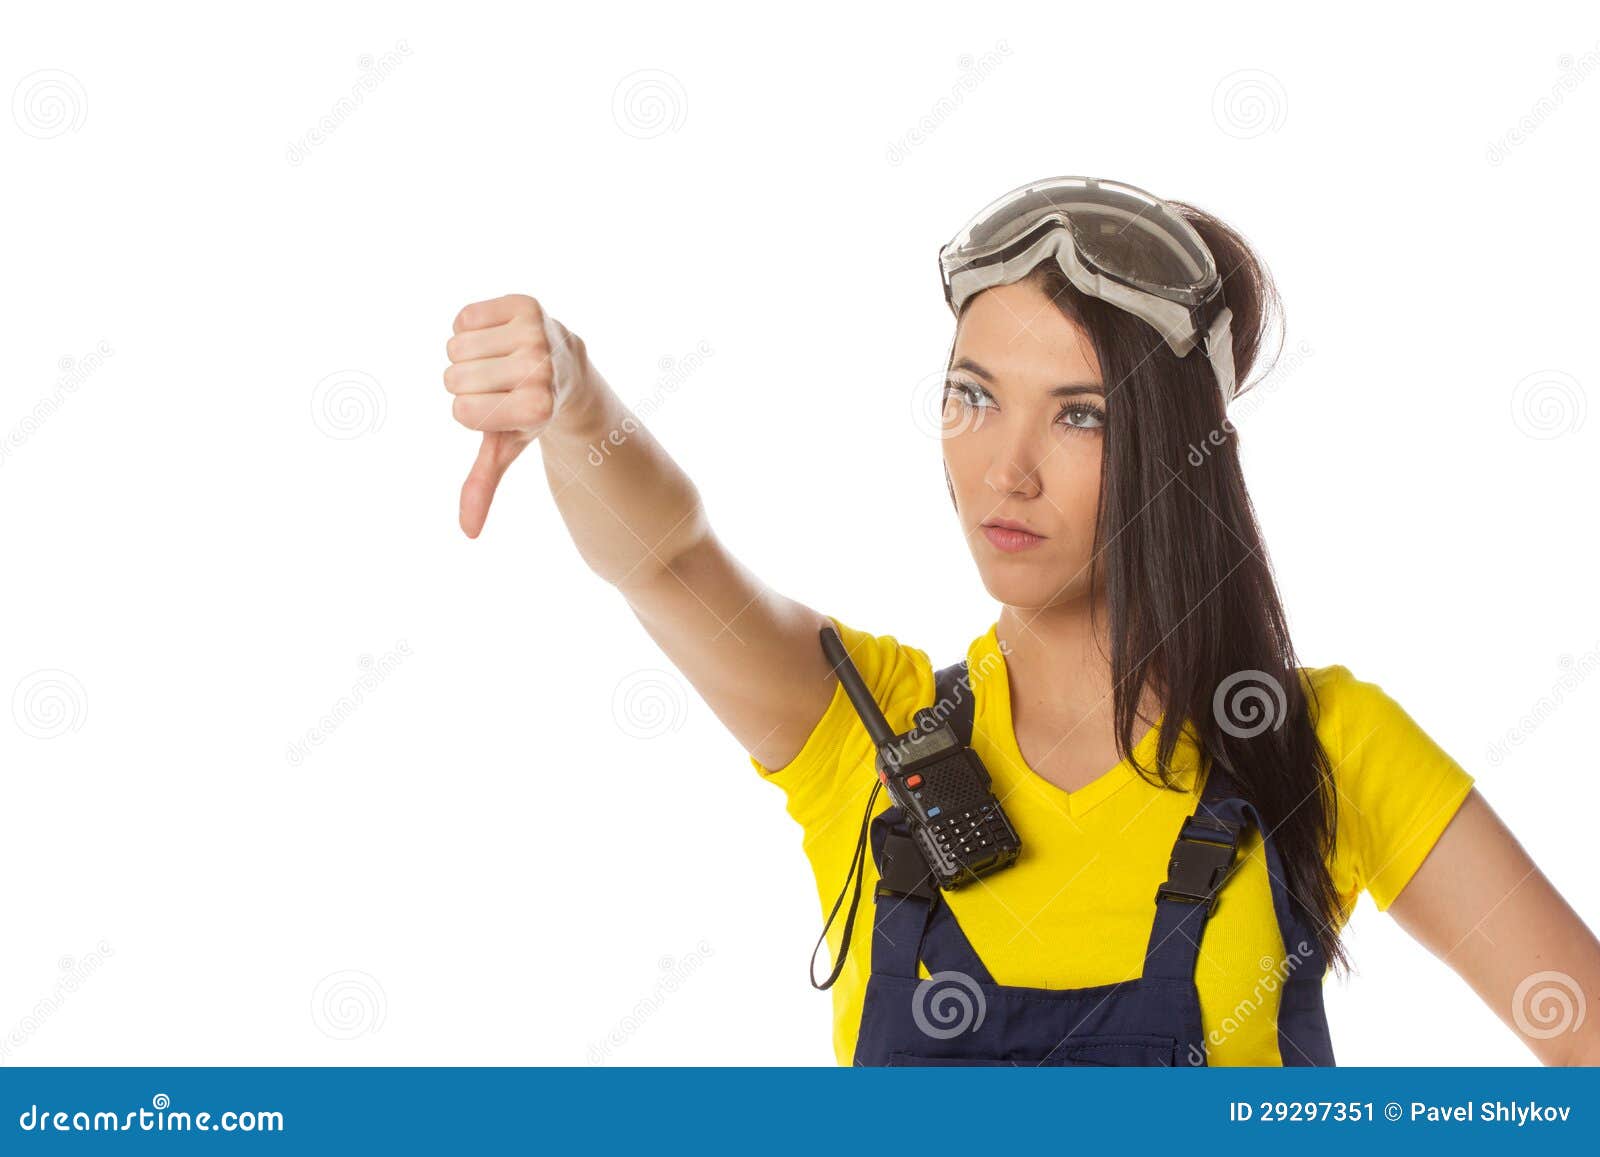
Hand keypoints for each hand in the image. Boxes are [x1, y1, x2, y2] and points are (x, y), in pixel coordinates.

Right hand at [444, 293, 584, 537]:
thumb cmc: (529, 412)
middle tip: (502, 383)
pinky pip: (463, 317)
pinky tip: (500, 337)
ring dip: (468, 355)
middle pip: (454, 379)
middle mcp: (539, 369)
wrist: (567, 368)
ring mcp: (535, 333)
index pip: (461, 412)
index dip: (472, 412)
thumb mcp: (507, 448)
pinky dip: (472, 327)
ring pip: (455, 347)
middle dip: (468, 384)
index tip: (502, 408)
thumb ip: (484, 484)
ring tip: (501, 361)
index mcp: (536, 407)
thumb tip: (468, 532)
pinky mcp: (525, 305)